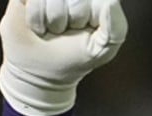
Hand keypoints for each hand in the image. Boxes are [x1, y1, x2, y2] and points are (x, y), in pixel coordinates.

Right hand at [0, 0, 128, 115]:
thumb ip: (116, 28)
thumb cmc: (74, 58)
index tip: (82, 28)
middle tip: (64, 30)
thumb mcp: (102, 49)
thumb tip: (110, 1)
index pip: (97, 0)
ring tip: (51, 29)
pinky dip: (36, 17)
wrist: (39, 72)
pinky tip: (38, 26)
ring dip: (51, 20)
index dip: (86, 16)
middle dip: (69, 18)